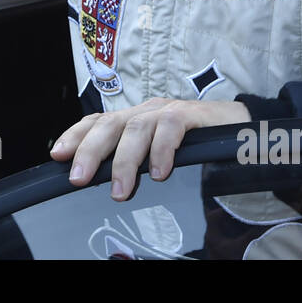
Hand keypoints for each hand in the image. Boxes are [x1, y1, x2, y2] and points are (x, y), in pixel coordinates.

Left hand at [50, 98, 249, 200]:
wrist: (244, 129)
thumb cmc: (197, 145)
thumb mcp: (158, 153)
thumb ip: (133, 162)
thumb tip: (104, 184)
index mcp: (134, 120)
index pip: (97, 122)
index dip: (75, 135)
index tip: (57, 155)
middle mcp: (147, 111)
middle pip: (110, 124)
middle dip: (90, 151)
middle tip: (78, 179)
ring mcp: (170, 111)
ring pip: (137, 128)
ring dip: (125, 161)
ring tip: (121, 191)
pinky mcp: (194, 114)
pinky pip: (172, 127)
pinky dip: (162, 150)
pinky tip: (159, 172)